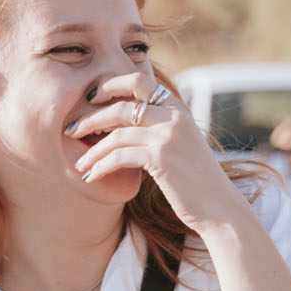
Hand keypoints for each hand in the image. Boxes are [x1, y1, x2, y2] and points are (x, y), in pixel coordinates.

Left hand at [70, 75, 249, 236]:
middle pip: (120, 106)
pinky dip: (100, 166)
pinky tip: (91, 177)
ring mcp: (169, 136)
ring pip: (116, 134)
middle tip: (70, 131)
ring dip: (92, 151)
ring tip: (80, 164)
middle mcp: (174, 117)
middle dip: (90, 118)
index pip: (138, 81)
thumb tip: (114, 119)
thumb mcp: (178, 144)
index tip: (89, 99)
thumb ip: (154, 126)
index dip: (109, 85)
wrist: (220, 209)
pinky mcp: (162, 158)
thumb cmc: (193, 179)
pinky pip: (119, 156)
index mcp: (177, 108)